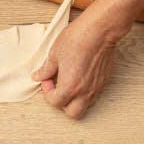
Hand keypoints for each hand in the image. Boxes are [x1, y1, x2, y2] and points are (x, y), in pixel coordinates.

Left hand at [30, 4, 132, 118]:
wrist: (100, 30)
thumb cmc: (78, 39)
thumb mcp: (54, 54)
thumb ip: (46, 69)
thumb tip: (38, 76)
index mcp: (70, 87)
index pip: (55, 102)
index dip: (47, 92)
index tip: (47, 80)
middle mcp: (85, 91)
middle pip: (73, 113)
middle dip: (63, 104)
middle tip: (57, 88)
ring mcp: (96, 87)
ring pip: (85, 105)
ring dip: (75, 100)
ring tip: (68, 83)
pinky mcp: (104, 80)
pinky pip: (93, 94)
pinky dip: (85, 92)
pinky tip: (79, 77)